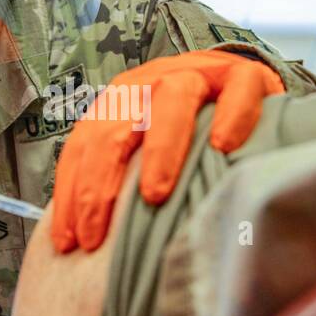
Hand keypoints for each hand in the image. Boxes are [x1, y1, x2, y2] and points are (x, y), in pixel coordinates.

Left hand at [50, 50, 283, 252]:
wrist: (244, 84)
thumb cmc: (194, 129)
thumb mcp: (151, 147)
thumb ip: (124, 177)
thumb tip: (90, 241)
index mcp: (123, 99)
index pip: (85, 142)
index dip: (72, 191)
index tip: (69, 241)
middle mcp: (154, 82)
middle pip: (117, 123)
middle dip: (100, 181)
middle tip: (97, 233)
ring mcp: (200, 74)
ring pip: (173, 98)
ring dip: (159, 148)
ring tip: (154, 196)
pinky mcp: (246, 74)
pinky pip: (238, 89)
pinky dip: (231, 115)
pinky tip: (223, 148)